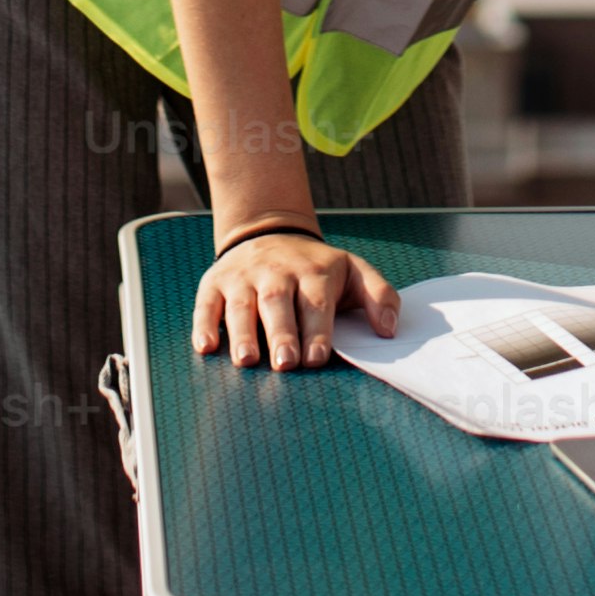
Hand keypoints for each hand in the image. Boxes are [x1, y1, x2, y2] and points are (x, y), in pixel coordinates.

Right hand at [193, 229, 396, 369]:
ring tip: (247, 361)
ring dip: (242, 333)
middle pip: (277, 303)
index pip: (316, 302)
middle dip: (281, 334)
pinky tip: (205, 346)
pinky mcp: (214, 283)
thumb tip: (390, 329)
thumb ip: (380, 296)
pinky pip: (206, 304)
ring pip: (241, 305)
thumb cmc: (316, 268)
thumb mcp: (354, 270)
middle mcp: (276, 272)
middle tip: (285, 363)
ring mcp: (243, 277)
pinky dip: (204, 324)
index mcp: (314, 272)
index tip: (316, 358)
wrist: (269, 232)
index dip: (317, 330)